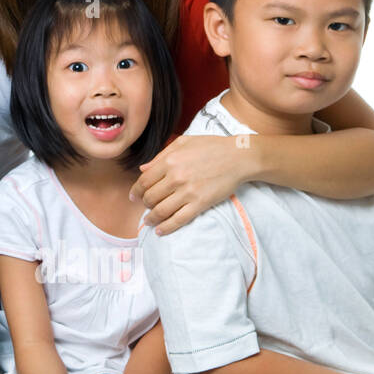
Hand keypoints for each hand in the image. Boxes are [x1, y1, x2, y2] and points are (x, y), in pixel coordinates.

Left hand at [131, 135, 253, 234]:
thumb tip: (143, 169)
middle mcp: (175, 178)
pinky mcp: (200, 203)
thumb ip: (161, 156)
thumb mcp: (183, 143)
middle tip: (145, 207)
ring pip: (161, 211)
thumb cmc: (212, 147)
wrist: (239, 157)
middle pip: (150, 197)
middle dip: (145, 204)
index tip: (134, 197)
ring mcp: (188, 192)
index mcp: (169, 162)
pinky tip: (160, 231)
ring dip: (151, 218)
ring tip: (149, 221)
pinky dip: (167, 227)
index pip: (144, 181)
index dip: (136, 191)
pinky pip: (179, 219)